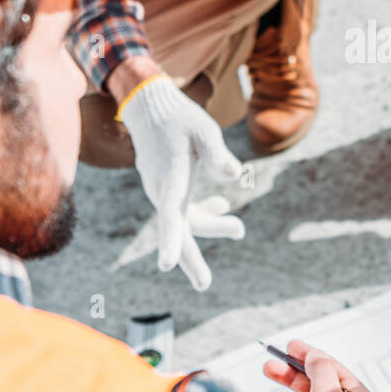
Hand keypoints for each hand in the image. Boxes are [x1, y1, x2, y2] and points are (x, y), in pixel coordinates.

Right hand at [117, 74, 243, 290]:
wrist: (150, 106)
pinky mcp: (166, 186)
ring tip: (240, 229)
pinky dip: (202, 211)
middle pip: (176, 230)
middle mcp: (161, 190)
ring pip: (183, 219)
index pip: (169, 216)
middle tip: (204, 285)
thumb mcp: (204, 129)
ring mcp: (162, 190)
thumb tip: (236, 174)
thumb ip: (218, 152)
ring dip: (210, 225)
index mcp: (170, 178)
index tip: (166, 265)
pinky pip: (182, 209)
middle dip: (190, 258)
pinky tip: (221, 206)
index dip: (170, 241)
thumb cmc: (180, 117)